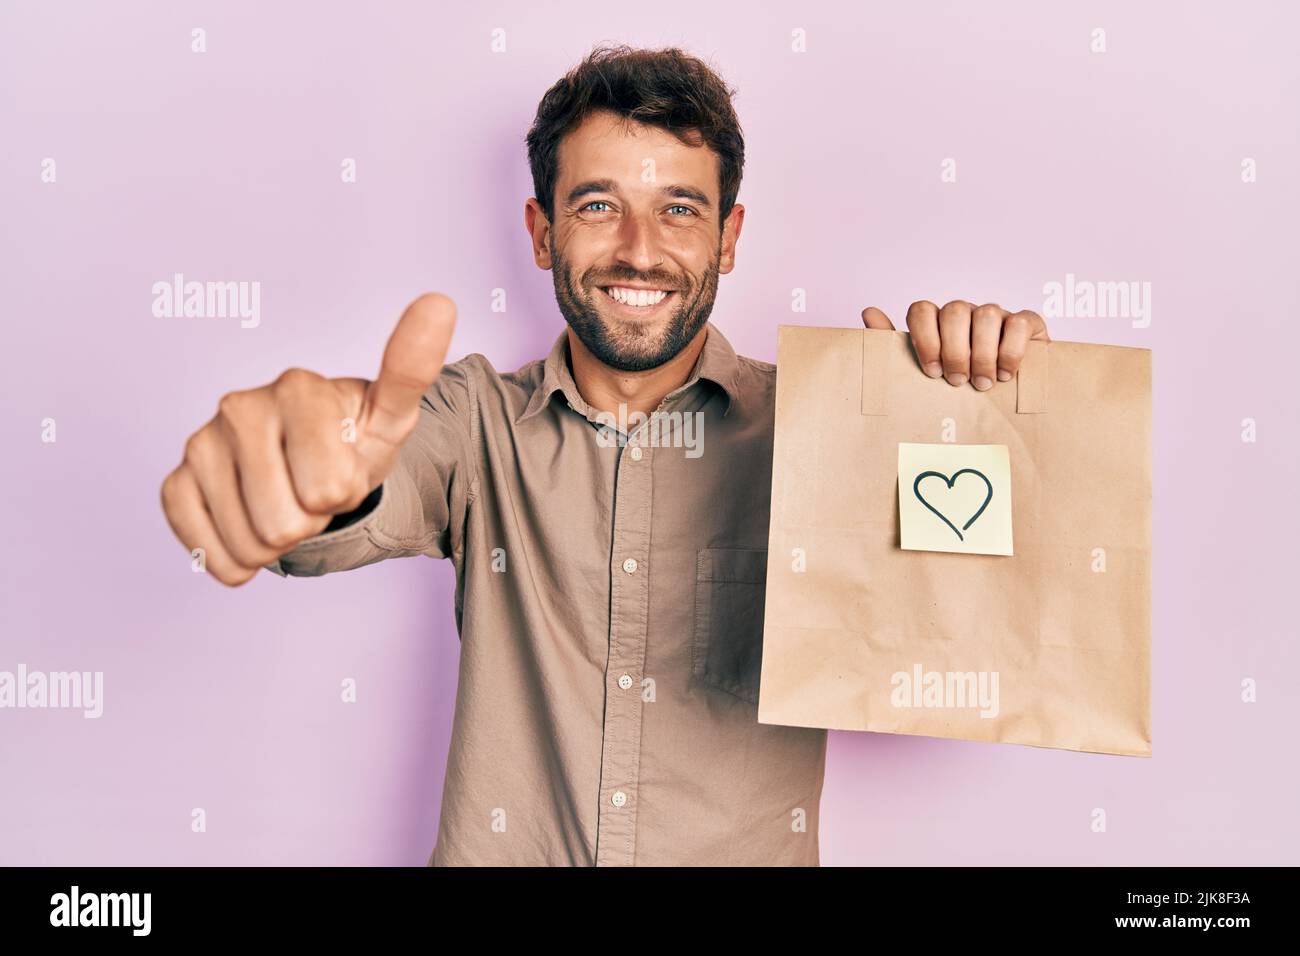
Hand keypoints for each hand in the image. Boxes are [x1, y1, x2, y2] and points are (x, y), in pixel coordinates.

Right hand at [160, 293, 456, 585]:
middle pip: (285, 524)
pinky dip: (237, 556)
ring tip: (287, 499)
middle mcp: (239, 406)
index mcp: (297, 387)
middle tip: (314, 488)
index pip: (329, 491)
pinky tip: (252, 522)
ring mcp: (201, 442)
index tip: (344, 464)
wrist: (313, 460)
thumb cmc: (353, 438)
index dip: (345, 493)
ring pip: (248, 543)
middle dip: (310, 520)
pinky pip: (209, 549)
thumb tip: (440, 302)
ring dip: (278, 541)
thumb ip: (411, 369)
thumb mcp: (391, 415)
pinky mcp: (175, 481)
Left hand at [861, 300, 1048, 389]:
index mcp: (937, 323)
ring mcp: (997, 316)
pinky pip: (1019, 322)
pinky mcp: (1028, 324)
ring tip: (982, 385)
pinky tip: (1005, 374)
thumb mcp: (924, 377)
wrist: (1004, 410)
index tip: (931, 372)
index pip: (922, 310)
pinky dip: (1011, 350)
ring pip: (986, 314)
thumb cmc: (959, 391)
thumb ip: (895, 346)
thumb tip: (868, 312)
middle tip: (957, 382)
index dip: (925, 339)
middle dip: (954, 350)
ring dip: (982, 354)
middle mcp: (966, 314)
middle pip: (954, 311)